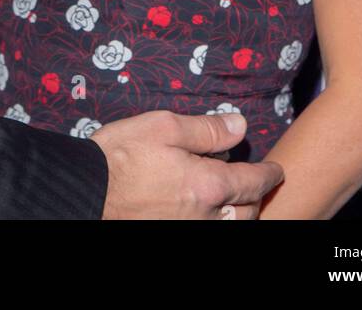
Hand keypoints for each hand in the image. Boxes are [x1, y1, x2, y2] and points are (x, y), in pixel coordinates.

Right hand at [90, 110, 283, 219]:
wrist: (86, 194)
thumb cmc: (120, 156)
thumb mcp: (163, 126)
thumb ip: (206, 128)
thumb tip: (240, 125)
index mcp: (207, 184)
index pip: (252, 181)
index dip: (268, 173)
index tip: (276, 169)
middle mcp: (204, 216)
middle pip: (246, 214)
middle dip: (255, 199)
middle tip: (256, 185)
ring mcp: (187, 231)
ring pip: (228, 229)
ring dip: (239, 215)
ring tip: (237, 203)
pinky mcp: (169, 235)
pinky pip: (205, 233)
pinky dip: (216, 224)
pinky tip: (208, 214)